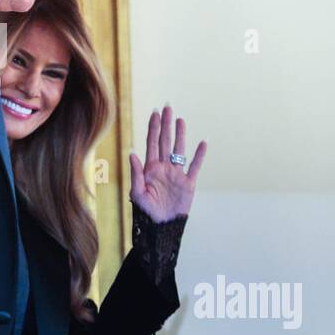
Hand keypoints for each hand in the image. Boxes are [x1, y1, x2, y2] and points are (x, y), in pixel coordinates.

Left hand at [129, 105, 205, 222]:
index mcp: (150, 168)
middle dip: (166, 124)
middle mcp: (164, 167)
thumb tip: (132, 152)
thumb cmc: (146, 211)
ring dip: (180, 135)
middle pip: (165, 141)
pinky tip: (202, 143)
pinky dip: (199, 155)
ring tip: (180, 120)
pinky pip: (195, 167)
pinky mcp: (188, 183)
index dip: (153, 127)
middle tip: (167, 107)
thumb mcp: (137, 193)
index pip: (152, 143)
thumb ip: (136, 172)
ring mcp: (176, 174)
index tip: (155, 113)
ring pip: (179, 150)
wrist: (161, 227)